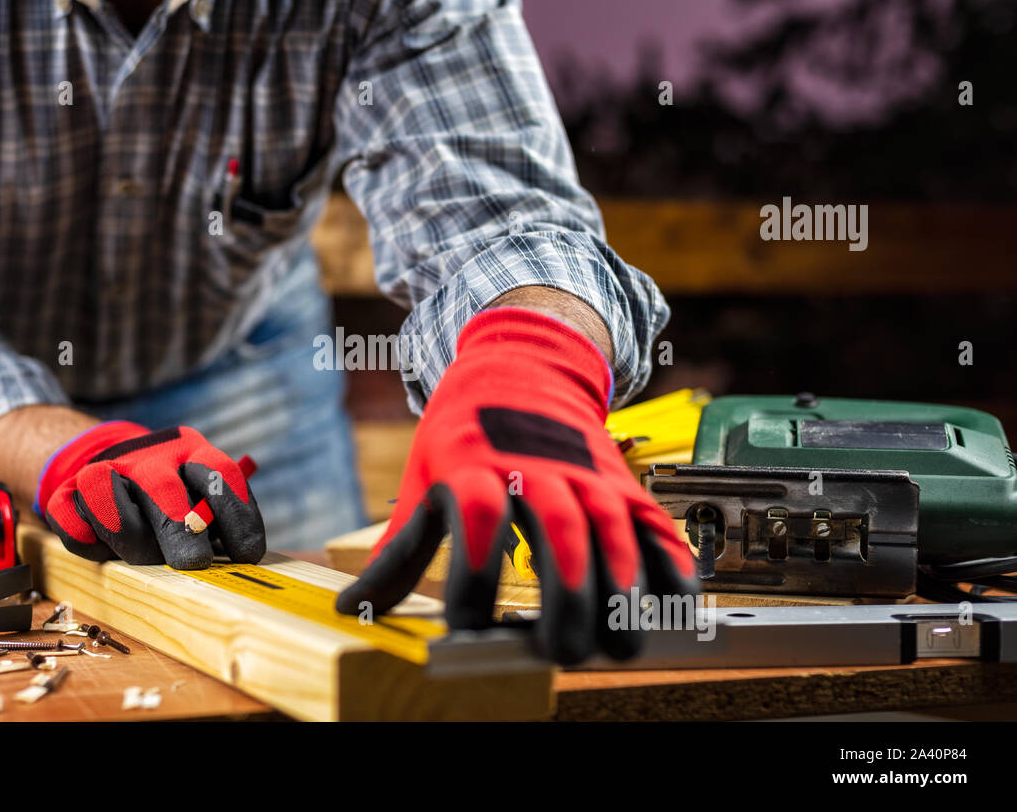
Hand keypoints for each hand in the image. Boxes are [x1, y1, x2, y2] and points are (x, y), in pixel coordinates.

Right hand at [36, 421, 263, 568]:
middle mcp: (149, 456)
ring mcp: (104, 469)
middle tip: (193, 563)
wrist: (108, 466)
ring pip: (106, 493)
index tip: (246, 553)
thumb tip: (240, 566)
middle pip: (164, 488)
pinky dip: (86, 540)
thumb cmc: (171, 502)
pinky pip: (69, 517)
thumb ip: (218, 525)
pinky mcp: (66, 491)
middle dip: (180, 530)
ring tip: (145, 557)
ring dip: (129, 536)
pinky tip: (103, 549)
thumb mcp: (203, 502)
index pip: (220, 474)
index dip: (237, 514)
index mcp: (192, 453)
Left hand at [335, 307, 696, 662]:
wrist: (520, 366)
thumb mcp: (424, 479)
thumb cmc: (464, 433)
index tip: (466, 625)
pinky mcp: (620, 481)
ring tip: (618, 643)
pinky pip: (651, 521)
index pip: (477, 515)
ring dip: (622, 587)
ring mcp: (585, 471)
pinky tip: (666, 606)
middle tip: (562, 651)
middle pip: (559, 527)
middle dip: (568, 594)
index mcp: (475, 464)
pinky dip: (666, 563)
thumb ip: (398, 552)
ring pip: (611, 527)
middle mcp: (536, 466)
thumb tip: (352, 608)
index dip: (473, 573)